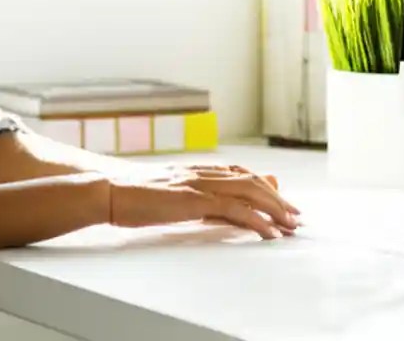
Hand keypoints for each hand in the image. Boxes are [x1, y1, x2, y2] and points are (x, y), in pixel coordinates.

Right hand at [108, 164, 300, 239]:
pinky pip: (234, 209)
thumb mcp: (167, 193)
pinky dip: (256, 220)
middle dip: (277, 198)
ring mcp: (199, 184)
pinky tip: (268, 233)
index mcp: (195, 170)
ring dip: (274, 208)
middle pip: (251, 181)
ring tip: (290, 225)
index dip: (264, 185)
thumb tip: (216, 203)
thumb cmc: (131, 196)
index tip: (281, 200)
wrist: (108, 191)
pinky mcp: (194, 201)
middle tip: (295, 216)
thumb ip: (192, 195)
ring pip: (249, 192)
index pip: (240, 173)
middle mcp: (202, 172)